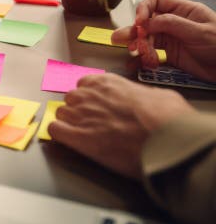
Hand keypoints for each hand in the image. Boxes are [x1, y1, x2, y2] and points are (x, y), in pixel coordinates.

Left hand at [49, 73, 195, 178]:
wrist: (168, 140)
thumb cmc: (169, 119)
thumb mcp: (162, 95)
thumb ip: (144, 94)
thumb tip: (145, 99)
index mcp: (109, 83)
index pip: (86, 84)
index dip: (90, 97)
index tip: (96, 106)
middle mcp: (90, 96)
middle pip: (71, 99)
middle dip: (78, 110)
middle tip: (92, 123)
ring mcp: (81, 115)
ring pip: (61, 114)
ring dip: (69, 123)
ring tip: (83, 134)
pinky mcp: (78, 137)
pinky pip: (55, 130)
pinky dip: (60, 135)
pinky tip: (70, 141)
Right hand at [112, 0, 215, 81]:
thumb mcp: (199, 32)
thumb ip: (173, 24)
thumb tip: (148, 22)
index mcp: (184, 11)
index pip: (156, 2)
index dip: (144, 9)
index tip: (139, 22)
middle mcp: (175, 23)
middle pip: (147, 22)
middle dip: (134, 30)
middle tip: (122, 39)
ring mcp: (172, 40)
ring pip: (147, 38)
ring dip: (136, 44)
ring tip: (128, 50)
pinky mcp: (171, 56)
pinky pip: (151, 55)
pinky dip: (142, 59)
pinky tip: (137, 63)